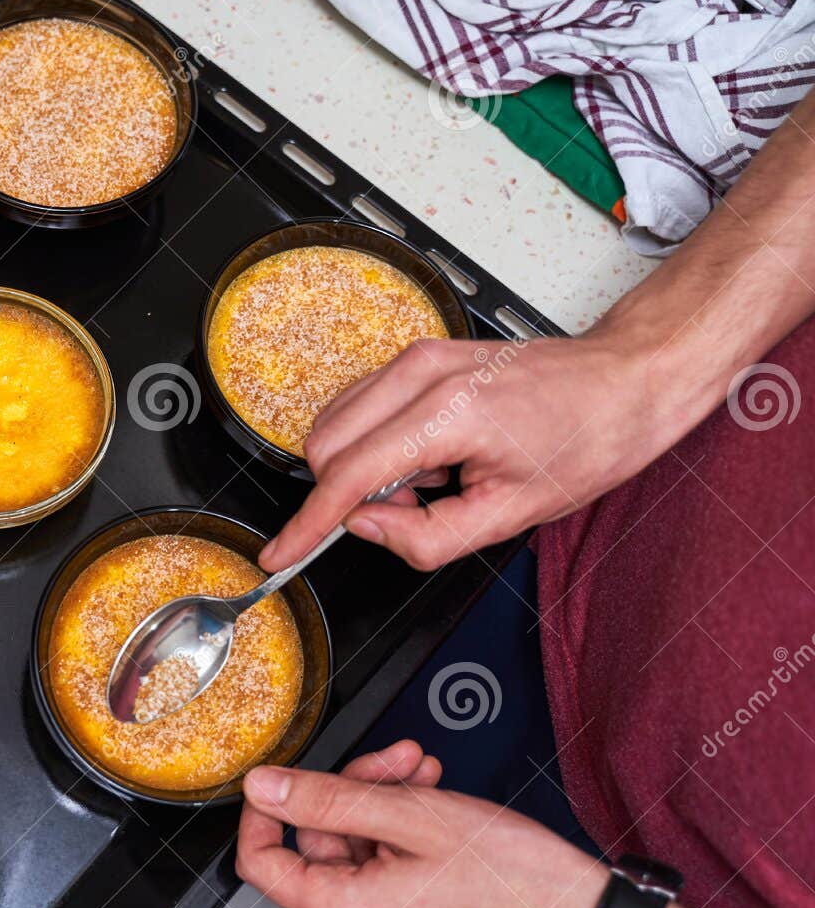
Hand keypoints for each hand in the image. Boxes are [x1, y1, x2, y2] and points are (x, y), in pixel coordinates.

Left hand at [236, 741, 608, 907]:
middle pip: (319, 847)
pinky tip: (433, 803)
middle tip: (398, 759)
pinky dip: (401, 837)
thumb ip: (328, 798)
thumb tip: (266, 787)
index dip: (265, 810)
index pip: (260, 861)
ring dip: (384, 805)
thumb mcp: (412, 816)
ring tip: (426, 775)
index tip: (284, 776)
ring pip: (356, 854)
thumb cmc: (515, 881)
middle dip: (354, 791)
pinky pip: (382, 877)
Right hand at [258, 329, 715, 572]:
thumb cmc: (589, 436)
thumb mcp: (513, 514)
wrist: (629, 378)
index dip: (307, 524)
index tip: (279, 554)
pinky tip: (431, 457)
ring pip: (338, 422)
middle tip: (412, 511)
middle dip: (347, 493)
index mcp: (447, 413)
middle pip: (325, 443)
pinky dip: (377, 443)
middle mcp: (423, 373)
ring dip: (364, 467)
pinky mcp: (422, 354)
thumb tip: (367, 530)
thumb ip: (427, 536)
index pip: (347, 476)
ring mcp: (420, 356)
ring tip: (433, 481)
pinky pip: (363, 404)